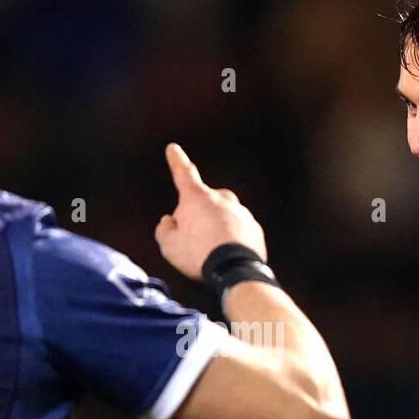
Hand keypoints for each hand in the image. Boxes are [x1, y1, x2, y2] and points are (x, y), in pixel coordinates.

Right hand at [155, 143, 266, 279]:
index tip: (174, 148)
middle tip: (193, 239)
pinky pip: (238, 231)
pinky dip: (232, 240)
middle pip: (205, 202)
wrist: (235, 270)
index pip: (183, 174)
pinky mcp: (254, 228)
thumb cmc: (198, 255)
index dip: (177, 161)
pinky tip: (226, 257)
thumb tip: (169, 221)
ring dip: (216, 230)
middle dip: (198, 215)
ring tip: (211, 253)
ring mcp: (241, 212)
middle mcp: (221, 199)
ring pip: (223, 217)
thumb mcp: (169, 245)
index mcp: (197, 198)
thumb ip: (164, 230)